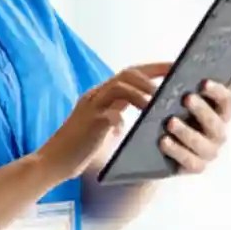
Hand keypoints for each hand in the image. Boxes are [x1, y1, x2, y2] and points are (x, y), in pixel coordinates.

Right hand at [37, 62, 171, 180]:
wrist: (53, 162)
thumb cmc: (81, 148)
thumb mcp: (105, 128)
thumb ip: (119, 116)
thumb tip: (143, 114)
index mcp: (102, 95)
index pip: (131, 74)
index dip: (154, 69)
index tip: (176, 67)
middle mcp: (97, 95)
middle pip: (127, 73)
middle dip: (153, 73)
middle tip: (176, 78)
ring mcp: (92, 107)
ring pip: (119, 86)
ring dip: (142, 92)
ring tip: (158, 102)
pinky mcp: (89, 124)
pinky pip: (110, 114)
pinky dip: (124, 117)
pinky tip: (135, 128)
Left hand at [160, 79, 230, 174]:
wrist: (162, 146)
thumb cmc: (177, 114)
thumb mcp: (183, 99)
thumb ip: (192, 84)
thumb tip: (196, 64)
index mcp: (221, 113)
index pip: (227, 100)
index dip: (217, 91)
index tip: (203, 81)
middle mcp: (219, 134)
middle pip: (215, 123)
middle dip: (202, 110)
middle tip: (187, 98)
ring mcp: (209, 153)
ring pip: (201, 143)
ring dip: (187, 132)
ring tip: (170, 121)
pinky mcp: (195, 167)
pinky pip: (189, 161)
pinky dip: (176, 150)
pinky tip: (163, 140)